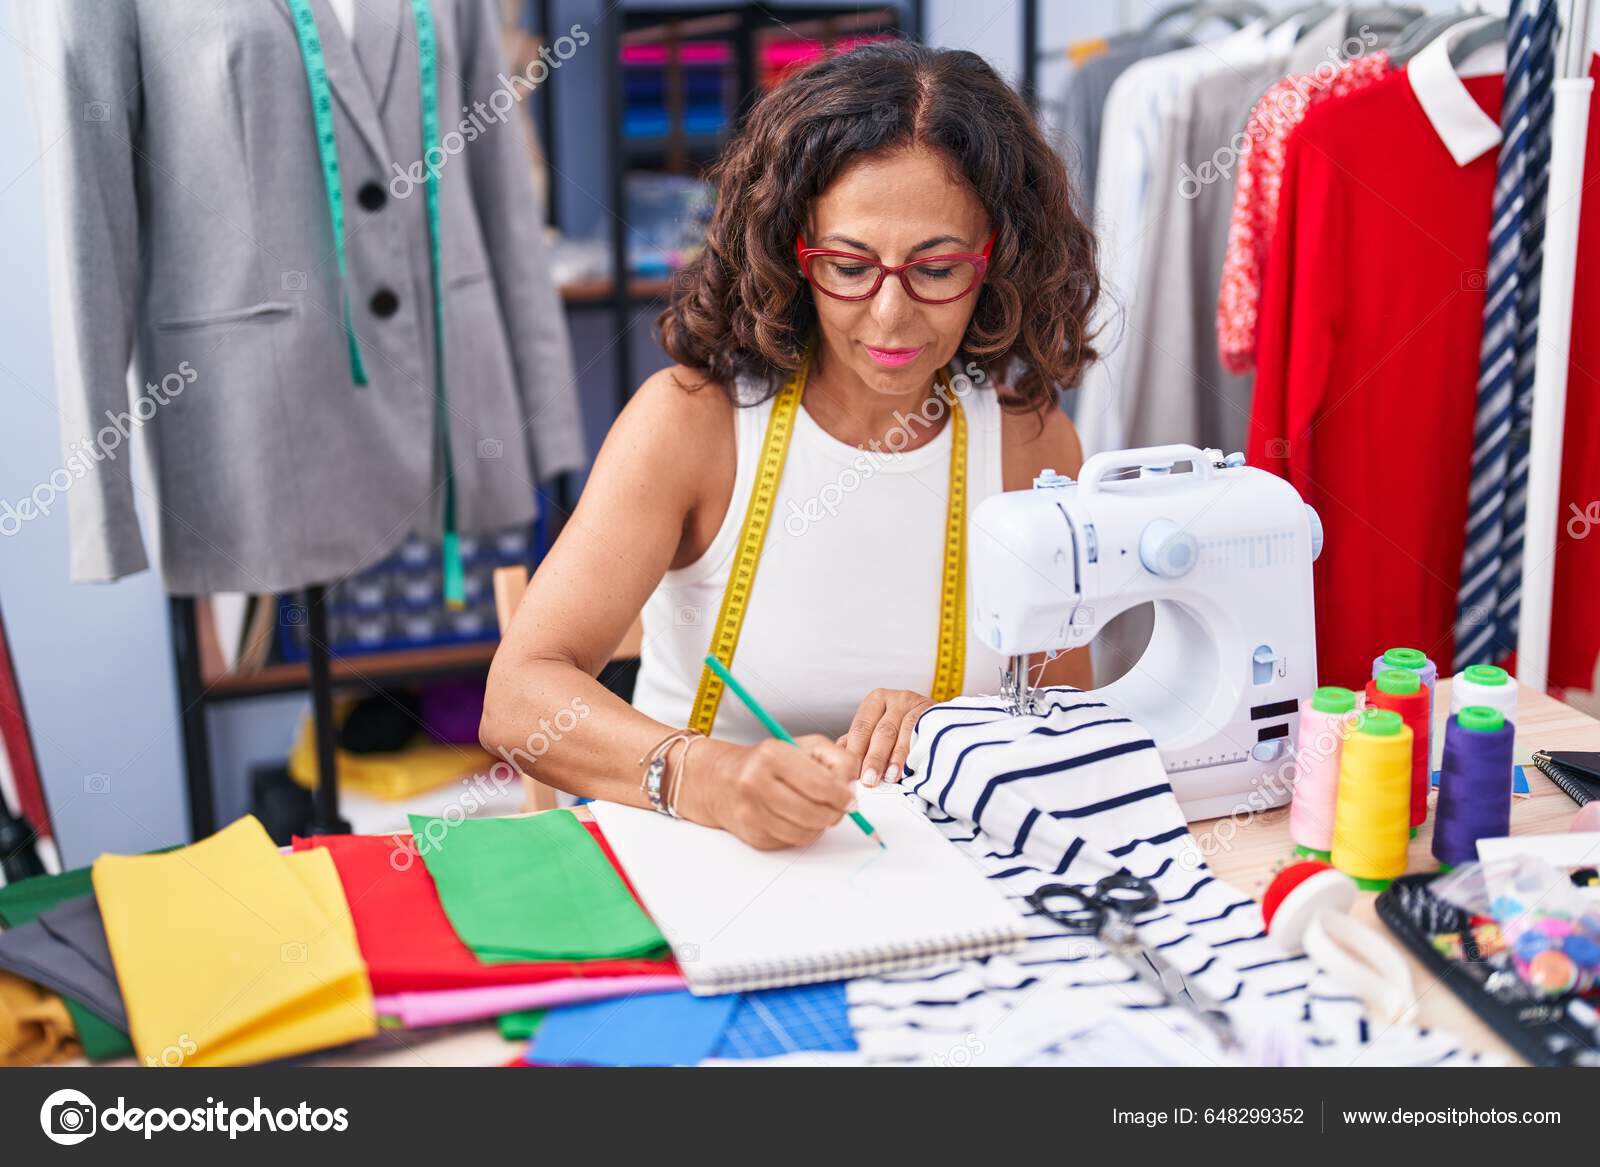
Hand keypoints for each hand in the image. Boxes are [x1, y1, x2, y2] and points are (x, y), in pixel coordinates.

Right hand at [696, 736, 857, 850]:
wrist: (721, 779)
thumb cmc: (767, 761)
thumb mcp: (803, 746)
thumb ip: (836, 759)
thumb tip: (853, 789)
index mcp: (773, 755)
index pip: (821, 784)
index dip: (842, 795)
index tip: (849, 798)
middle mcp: (757, 782)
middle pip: (815, 812)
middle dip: (835, 813)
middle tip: (840, 808)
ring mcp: (752, 811)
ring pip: (806, 832)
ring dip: (821, 825)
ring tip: (819, 811)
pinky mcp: (753, 834)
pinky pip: (793, 841)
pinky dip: (804, 833)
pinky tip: (799, 818)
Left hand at [842, 688, 934, 786]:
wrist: (942, 723)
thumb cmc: (903, 730)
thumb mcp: (878, 731)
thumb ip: (859, 743)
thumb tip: (838, 759)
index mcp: (875, 701)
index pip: (861, 727)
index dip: (855, 752)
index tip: (850, 774)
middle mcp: (895, 698)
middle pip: (881, 731)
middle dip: (874, 758)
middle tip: (868, 780)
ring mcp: (916, 703)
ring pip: (901, 732)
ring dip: (894, 758)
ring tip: (889, 778)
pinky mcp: (933, 712)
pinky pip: (921, 733)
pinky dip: (913, 752)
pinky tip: (909, 767)